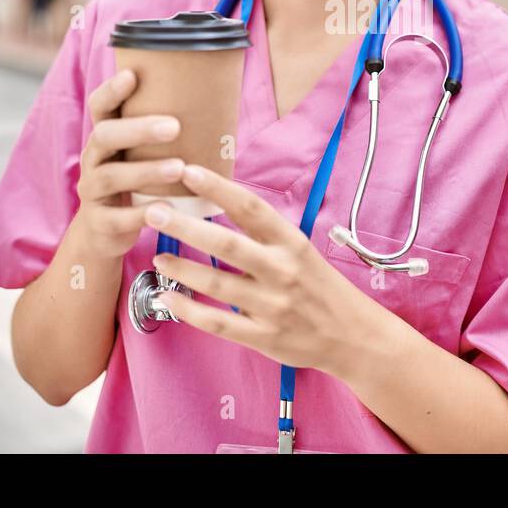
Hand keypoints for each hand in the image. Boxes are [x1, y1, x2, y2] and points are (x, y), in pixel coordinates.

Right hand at [74, 68, 185, 259]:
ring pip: (111, 176)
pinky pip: (116, 218)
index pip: (99, 106)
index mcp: (105, 137)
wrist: (103, 231)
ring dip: (145, 170)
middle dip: (138, 129)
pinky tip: (163, 209)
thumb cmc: (134, 181)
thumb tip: (213, 100)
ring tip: (178, 167)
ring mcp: (92, 191)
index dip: (111, 90)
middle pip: (104, 136)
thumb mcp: (139, 155)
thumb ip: (160, 133)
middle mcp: (93, 159)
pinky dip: (139, 214)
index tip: (132, 75)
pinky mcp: (99, 223)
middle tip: (174, 126)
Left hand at [144, 164, 386, 379]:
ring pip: (216, 284)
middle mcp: (282, 270)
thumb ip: (264, 234)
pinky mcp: (264, 337)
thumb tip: (218, 204)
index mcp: (291, 242)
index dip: (219, 187)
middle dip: (186, 226)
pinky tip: (167, 297)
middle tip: (154, 212)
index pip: (251, 208)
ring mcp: (272, 305)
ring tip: (158, 256)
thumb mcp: (300, 250)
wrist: (353, 335)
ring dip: (181, 268)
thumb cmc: (319, 286)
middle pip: (227, 244)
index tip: (189, 171)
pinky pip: (217, 323)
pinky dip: (188, 311)